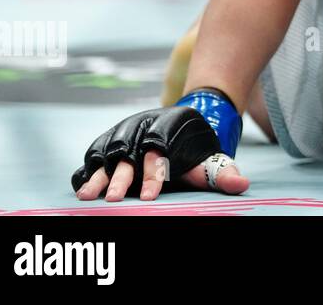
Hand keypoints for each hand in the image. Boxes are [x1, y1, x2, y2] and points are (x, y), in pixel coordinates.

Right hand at [71, 106, 249, 201]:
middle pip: (129, 154)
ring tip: (88, 197)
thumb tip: (241, 185)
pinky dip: (86, 170)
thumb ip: (221, 172)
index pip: (159, 154)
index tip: (149, 197)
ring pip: (107, 154)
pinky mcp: (108, 141)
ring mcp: (123, 133)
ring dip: (97, 175)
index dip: (153, 175)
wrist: (179, 124)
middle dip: (121, 177)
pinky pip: (93, 155)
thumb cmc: (193, 148)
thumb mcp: (208, 159)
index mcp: (169, 131)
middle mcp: (143, 129)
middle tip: (114, 199)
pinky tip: (81, 187)